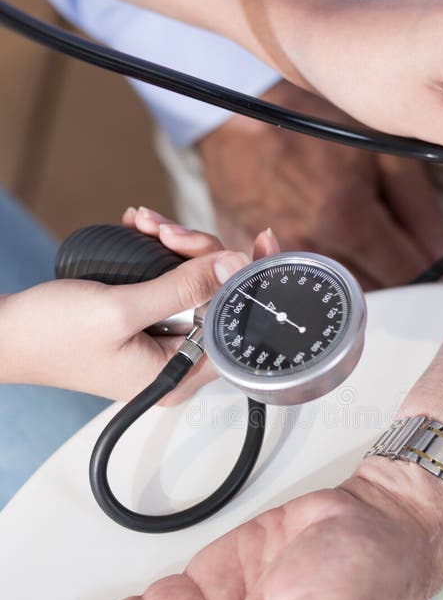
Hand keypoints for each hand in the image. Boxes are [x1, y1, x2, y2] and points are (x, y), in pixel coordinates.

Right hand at [0, 208, 278, 402]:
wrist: (5, 334)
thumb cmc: (50, 335)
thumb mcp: (121, 309)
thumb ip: (182, 289)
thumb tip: (232, 266)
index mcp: (179, 375)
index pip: (238, 328)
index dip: (251, 281)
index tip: (260, 242)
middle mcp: (177, 363)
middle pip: (219, 300)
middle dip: (201, 255)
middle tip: (169, 232)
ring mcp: (163, 342)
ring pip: (196, 285)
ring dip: (178, 248)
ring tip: (147, 224)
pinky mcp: (147, 322)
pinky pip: (170, 284)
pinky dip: (160, 253)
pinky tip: (141, 230)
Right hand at [200, 80, 442, 289]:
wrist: (242, 116)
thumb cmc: (310, 123)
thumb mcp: (379, 150)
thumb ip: (419, 205)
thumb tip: (440, 248)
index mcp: (347, 219)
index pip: (406, 273)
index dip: (424, 264)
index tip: (425, 254)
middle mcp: (314, 244)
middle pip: (375, 287)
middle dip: (389, 270)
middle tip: (391, 241)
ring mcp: (282, 256)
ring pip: (338, 289)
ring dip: (355, 271)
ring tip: (353, 235)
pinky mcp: (257, 259)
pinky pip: (299, 281)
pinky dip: (315, 271)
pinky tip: (318, 239)